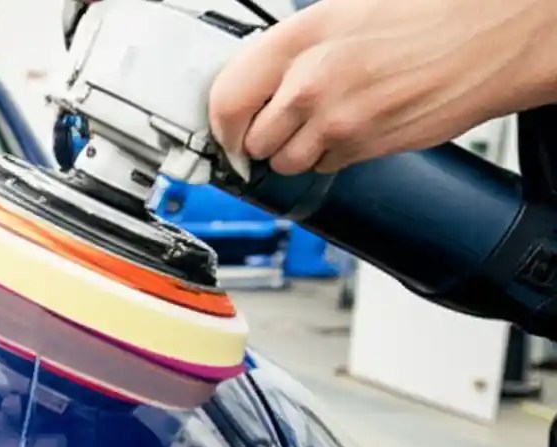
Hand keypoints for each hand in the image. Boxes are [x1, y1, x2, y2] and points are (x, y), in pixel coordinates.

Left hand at [209, 0, 556, 173]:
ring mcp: (339, 119)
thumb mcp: (341, 14)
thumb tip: (255, 80)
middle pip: (253, 140)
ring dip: (296, 151)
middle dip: (261, 139)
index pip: (226, 98)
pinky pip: (325, 166)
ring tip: (325, 122)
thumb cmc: (426, 15)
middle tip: (282, 125)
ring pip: (286, 162)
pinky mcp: (365, 147)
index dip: (221, 123)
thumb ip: (292, 49)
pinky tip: (356, 126)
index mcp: (300, 39)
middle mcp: (312, 82)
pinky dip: (331, 155)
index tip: (225, 132)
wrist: (492, 35)